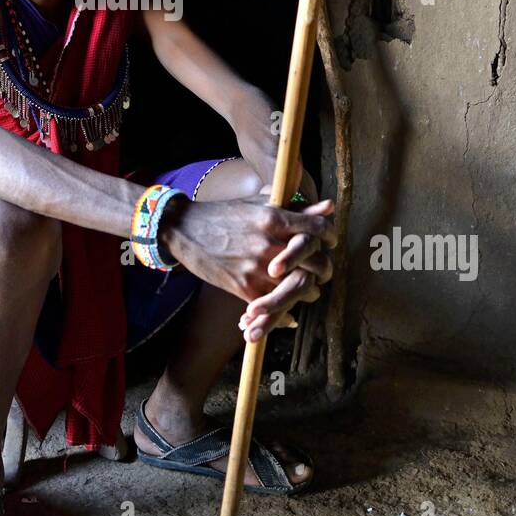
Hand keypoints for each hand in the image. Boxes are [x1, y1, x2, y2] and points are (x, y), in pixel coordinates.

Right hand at [160, 194, 335, 312]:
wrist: (185, 230)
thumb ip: (295, 207)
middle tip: (323, 270)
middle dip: (324, 268)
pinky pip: (276, 306)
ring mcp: (258, 268)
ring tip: (308, 288)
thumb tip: (328, 207)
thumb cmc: (224, 214)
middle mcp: (269, 244)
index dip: (329, 235)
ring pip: (301, 288)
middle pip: (316, 263)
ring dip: (308, 290)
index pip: (318, 229)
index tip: (330, 241)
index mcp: (274, 217)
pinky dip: (286, 312)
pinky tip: (290, 310)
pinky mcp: (245, 288)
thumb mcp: (258, 203)